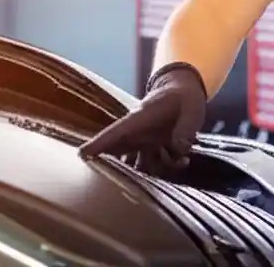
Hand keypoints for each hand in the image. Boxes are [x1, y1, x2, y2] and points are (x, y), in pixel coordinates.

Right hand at [77, 64, 207, 175]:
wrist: (185, 93)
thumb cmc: (184, 97)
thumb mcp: (191, 107)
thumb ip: (186, 128)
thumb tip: (178, 148)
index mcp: (140, 119)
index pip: (116, 132)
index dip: (99, 144)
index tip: (82, 155)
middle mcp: (137, 134)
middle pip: (118, 156)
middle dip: (118, 171)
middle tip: (127, 180)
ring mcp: (144, 144)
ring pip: (138, 167)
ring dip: (152, 172)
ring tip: (176, 159)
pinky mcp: (155, 151)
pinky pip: (155, 167)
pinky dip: (167, 167)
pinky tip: (183, 160)